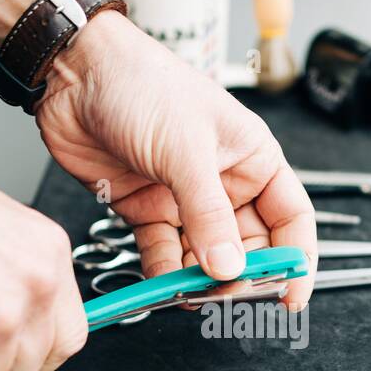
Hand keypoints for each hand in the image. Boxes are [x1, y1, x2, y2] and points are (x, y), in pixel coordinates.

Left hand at [37, 11, 317, 308]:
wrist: (74, 73)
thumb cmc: (141, 83)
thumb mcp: (186, 149)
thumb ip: (209, 214)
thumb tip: (230, 266)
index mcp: (252, 157)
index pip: (290, 218)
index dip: (296, 259)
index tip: (291, 295)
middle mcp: (223, 181)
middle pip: (249, 245)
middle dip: (243, 276)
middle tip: (230, 296)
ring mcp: (184, 197)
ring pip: (205, 256)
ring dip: (201, 279)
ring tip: (193, 294)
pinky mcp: (146, 208)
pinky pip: (163, 253)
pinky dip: (164, 273)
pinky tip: (163, 283)